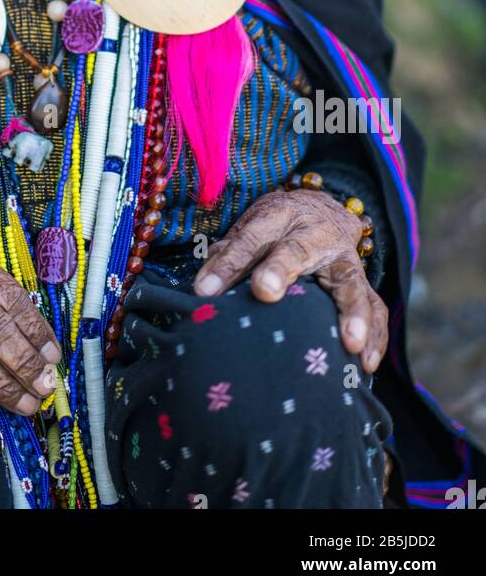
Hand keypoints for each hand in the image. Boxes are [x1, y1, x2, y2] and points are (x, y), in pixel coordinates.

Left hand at [192, 188, 387, 373]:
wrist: (320, 211)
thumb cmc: (274, 231)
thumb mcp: (249, 232)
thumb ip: (227, 258)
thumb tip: (201, 294)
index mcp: (278, 216)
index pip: (249, 238)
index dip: (226, 264)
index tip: (203, 291)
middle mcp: (314, 233)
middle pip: (296, 250)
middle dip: (280, 270)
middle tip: (264, 292)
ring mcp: (344, 258)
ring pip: (350, 282)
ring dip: (352, 313)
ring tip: (350, 344)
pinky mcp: (361, 282)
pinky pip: (374, 307)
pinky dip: (375, 335)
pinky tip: (366, 365)